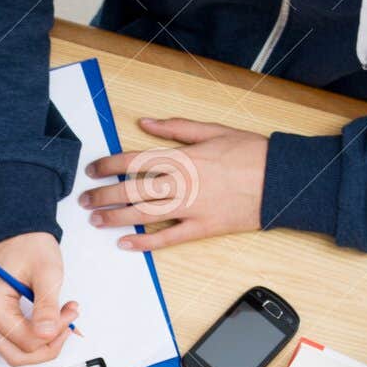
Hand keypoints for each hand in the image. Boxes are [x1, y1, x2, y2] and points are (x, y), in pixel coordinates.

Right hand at [0, 233, 78, 366]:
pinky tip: (50, 321)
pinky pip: (14, 342)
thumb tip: (48, 334)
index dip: (54, 332)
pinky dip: (35, 338)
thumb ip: (47, 306)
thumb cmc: (30, 246)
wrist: (17, 233)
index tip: (70, 312)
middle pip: (17, 355)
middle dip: (48, 345)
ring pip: (15, 353)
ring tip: (61, 320)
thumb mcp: (47, 273)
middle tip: (68, 323)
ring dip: (42, 344)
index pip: (25, 340)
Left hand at [78, 117, 267, 251]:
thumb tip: (145, 122)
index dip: (108, 166)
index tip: (92, 170)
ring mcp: (191, 208)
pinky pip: (168, 239)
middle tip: (84, 199)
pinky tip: (126, 244)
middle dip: (103, 195)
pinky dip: (145, 243)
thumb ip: (175, 128)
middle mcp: (182, 184)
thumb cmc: (250, 153)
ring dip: (115, 218)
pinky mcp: (202, 228)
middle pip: (131, 190)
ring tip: (96, 220)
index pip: (133, 161)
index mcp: (182, 157)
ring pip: (143, 215)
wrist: (282, 180)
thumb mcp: (212, 130)